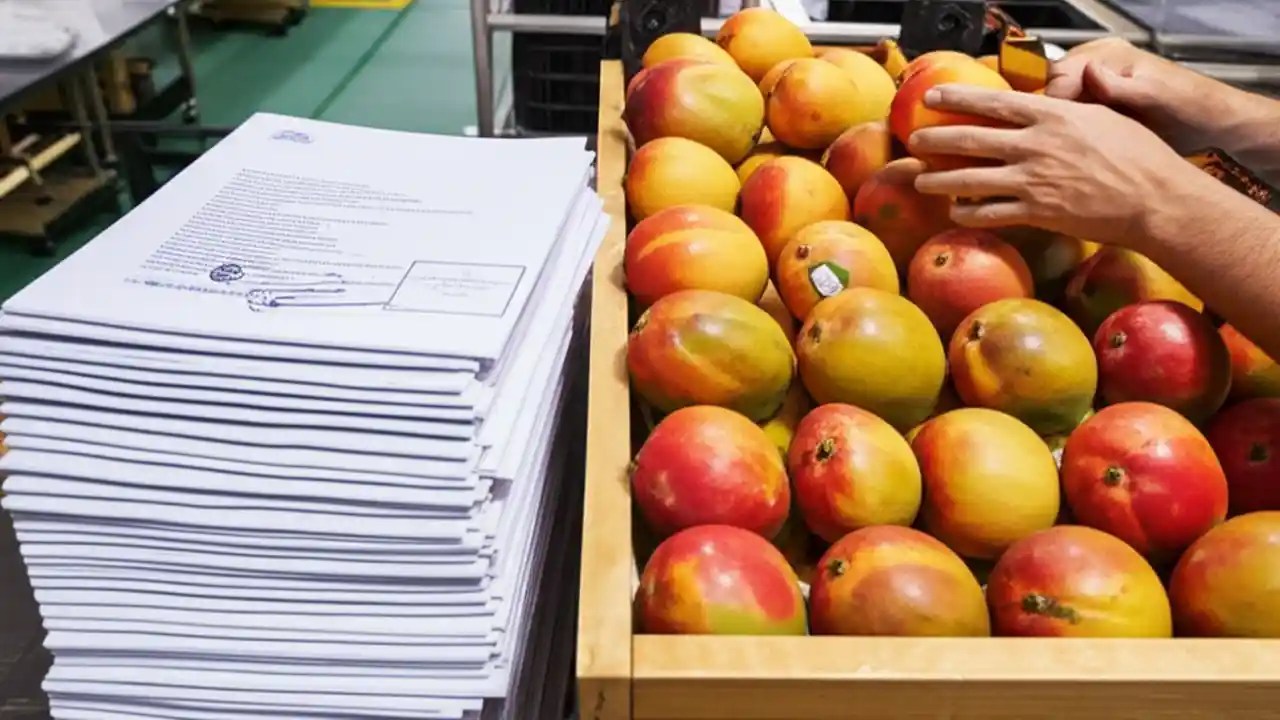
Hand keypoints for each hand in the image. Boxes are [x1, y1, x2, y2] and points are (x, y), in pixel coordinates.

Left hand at [908, 84, 1214, 248]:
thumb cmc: (1139, 156)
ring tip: (920, 181)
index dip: (958, 99)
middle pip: (971, 139)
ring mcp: (1033, 180)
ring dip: (939, 181)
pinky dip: (967, 212)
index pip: (994, 102)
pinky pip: (989, 213)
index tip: (933, 98)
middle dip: (935, 140)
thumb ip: (1066, 112)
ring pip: (970, 179)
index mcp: (1053, 116)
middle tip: (914, 140)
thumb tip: (1044, 105)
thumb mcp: (1103, 117)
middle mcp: (1036, 145)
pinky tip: (955, 211)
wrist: (1156, 200)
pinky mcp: (1037, 212)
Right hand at [1045, 38, 1232, 152]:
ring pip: (1055, 106)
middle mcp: (1094, 68)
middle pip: (1048, 90)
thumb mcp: (1154, 94)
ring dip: (1054, 129)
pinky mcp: (1097, 110)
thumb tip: (1088, 72)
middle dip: (1046, 117)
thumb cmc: (1189, 106)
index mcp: (1106, 56)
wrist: (1212, 125)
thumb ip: (1120, 85)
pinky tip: (1069, 152)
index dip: (1047, 104)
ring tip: (1057, 152)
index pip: (1056, 76)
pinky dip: (1065, 135)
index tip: (1050, 133)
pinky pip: (1069, 119)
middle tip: (1049, 147)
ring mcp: (1094, 90)